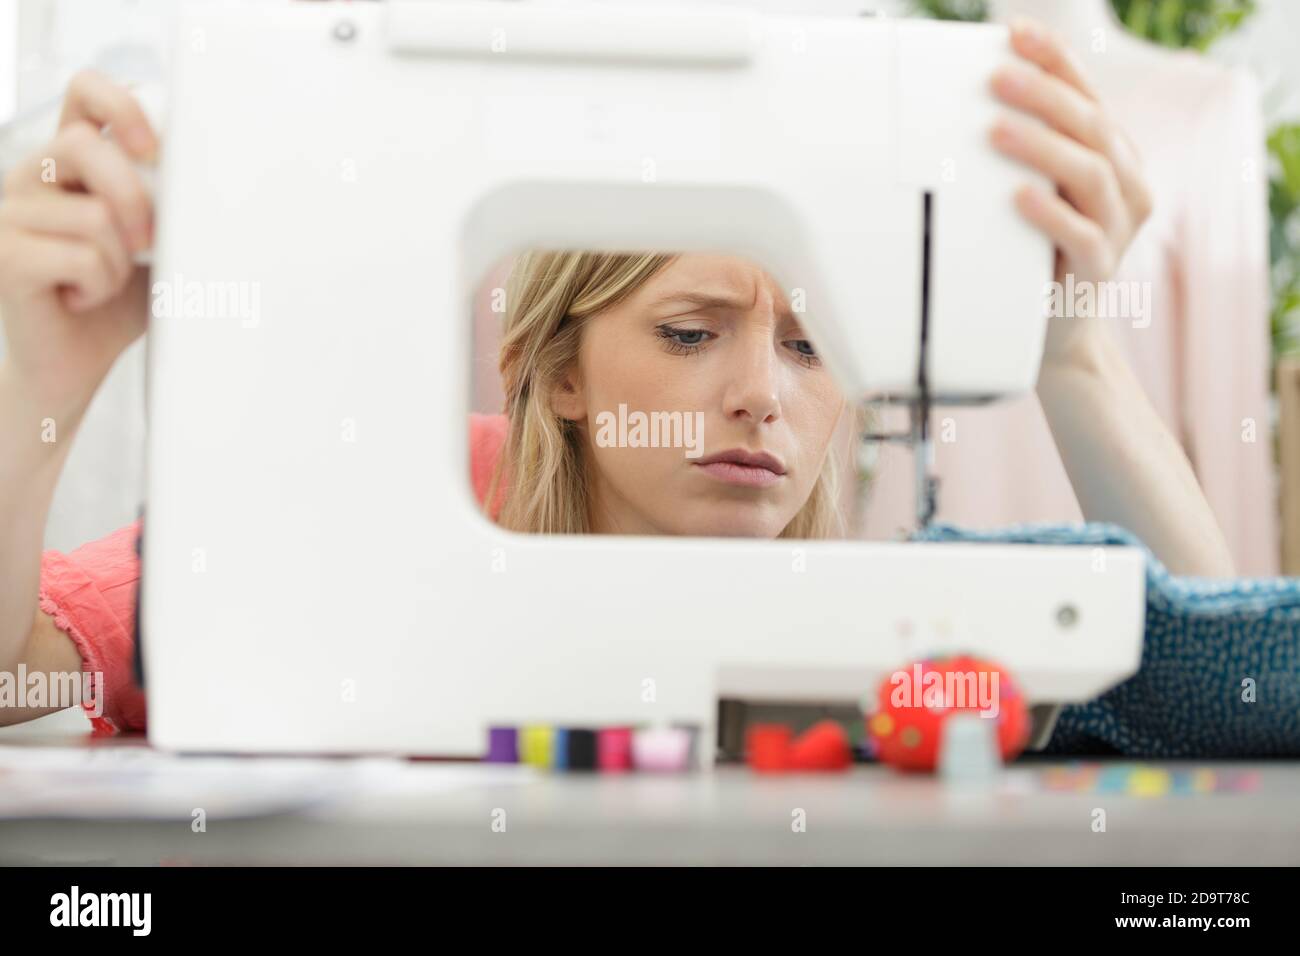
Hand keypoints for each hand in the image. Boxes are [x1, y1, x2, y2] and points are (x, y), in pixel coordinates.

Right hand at [0, 69, 156, 417]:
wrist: (74, 364)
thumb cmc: (119, 300)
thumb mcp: (157, 245)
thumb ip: (171, 208)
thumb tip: (220, 188)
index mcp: (69, 160)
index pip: (85, 91)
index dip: (121, 106)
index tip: (154, 150)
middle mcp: (31, 175)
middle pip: (83, 147)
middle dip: (134, 199)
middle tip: (146, 243)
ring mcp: (9, 213)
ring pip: (92, 214)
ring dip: (119, 261)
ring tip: (103, 281)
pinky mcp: (5, 256)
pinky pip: (77, 256)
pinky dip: (99, 286)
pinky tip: (80, 297)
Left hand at [988, 17, 1152, 364]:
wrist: (1056, 334)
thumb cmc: (1033, 254)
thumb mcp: (1031, 195)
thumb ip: (1016, 154)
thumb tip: (960, 104)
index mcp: (1112, 156)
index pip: (1086, 95)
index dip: (1056, 60)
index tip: (1016, 32)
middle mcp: (1125, 185)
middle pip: (1092, 127)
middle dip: (1045, 96)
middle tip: (997, 78)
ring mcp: (1118, 228)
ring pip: (1093, 174)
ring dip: (1043, 148)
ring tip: (996, 132)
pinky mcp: (1098, 271)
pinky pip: (1083, 236)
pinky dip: (1051, 214)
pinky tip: (1019, 197)